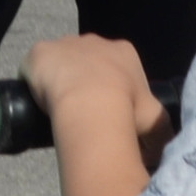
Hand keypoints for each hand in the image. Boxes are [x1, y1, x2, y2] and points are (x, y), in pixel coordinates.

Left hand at [23, 31, 166, 154]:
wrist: (90, 103)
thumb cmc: (127, 110)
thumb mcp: (156, 122)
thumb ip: (162, 134)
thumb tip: (159, 154)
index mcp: (125, 52)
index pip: (116, 66)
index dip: (111, 86)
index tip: (105, 108)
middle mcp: (96, 41)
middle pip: (88, 60)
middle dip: (85, 80)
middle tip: (81, 110)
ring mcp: (66, 43)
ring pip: (61, 61)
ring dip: (59, 79)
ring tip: (57, 109)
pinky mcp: (40, 51)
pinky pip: (34, 66)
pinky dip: (33, 81)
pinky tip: (33, 101)